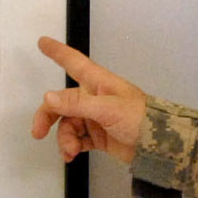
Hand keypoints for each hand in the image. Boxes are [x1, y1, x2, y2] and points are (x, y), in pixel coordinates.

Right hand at [31, 37, 147, 164]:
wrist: (159, 146)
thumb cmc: (140, 118)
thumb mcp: (108, 109)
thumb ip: (77, 104)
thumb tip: (48, 98)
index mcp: (98, 83)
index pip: (74, 62)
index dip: (58, 52)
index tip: (42, 42)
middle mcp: (94, 97)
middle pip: (61, 102)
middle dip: (48, 116)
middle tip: (38, 132)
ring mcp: (95, 118)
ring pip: (67, 124)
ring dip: (64, 138)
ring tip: (70, 151)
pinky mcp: (98, 136)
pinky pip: (76, 139)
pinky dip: (71, 146)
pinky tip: (71, 155)